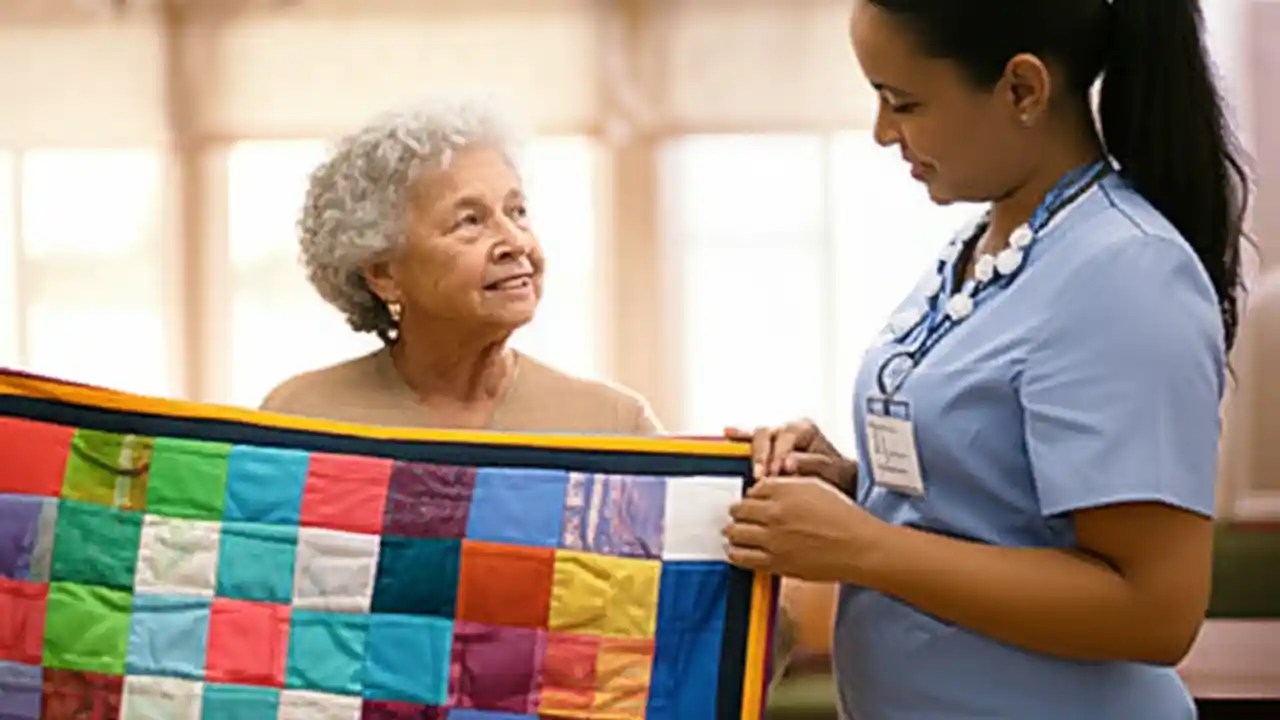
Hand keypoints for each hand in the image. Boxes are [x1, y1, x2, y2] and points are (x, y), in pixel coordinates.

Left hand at [723, 476, 882, 582]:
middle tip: (739, 517)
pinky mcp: (774, 563)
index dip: (750, 497)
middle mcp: (774, 514)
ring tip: (735, 533)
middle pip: (738, 511)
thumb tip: (763, 489)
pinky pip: (742, 557)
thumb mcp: (815, 486)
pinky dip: (735, 552)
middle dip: (737, 513)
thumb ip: (786, 485)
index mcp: (784, 492)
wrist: (858, 547)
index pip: (751, 491)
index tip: (752, 502)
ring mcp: (772, 540)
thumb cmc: (842, 516)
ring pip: (734, 533)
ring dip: (733, 532)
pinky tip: (736, 551)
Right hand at [725, 419, 856, 491]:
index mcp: (804, 429)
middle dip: (764, 456)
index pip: (786, 436)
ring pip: (757, 436)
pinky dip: (739, 434)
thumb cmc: (837, 475)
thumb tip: (788, 462)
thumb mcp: (831, 470)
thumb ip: (811, 464)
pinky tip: (727, 432)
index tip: (780, 472)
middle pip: (767, 434)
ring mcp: (775, 437)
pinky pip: (749, 438)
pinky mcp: (766, 448)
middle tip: (765, 476)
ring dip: (754, 455)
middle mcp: (787, 429)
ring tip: (757, 475)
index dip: (781, 454)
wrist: (840, 482)